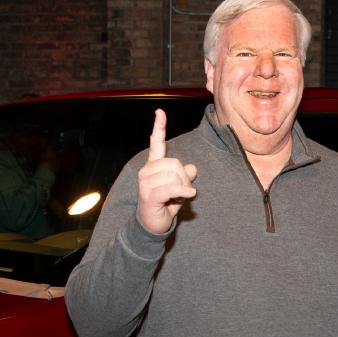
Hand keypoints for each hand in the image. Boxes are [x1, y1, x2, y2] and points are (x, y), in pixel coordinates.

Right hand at [137, 109, 197, 234]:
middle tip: (183, 191)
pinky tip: (189, 195)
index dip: (159, 127)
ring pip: (174, 175)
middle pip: (175, 163)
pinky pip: (172, 187)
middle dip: (185, 177)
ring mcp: (145, 182)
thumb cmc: (166, 205)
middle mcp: (147, 170)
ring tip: (178, 197)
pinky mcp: (148, 194)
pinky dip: (183, 191)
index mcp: (154, 166)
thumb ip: (186, 176)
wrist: (153, 225)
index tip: (160, 112)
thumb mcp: (180, 188)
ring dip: (183, 188)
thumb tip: (192, 167)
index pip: (157, 143)